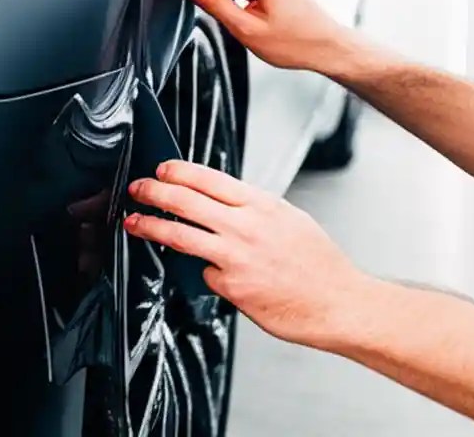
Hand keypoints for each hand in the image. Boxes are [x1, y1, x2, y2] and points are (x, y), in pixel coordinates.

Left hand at [124, 160, 375, 348]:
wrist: (339, 303)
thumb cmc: (319, 263)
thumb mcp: (289, 219)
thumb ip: (253, 209)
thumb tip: (221, 202)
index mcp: (261, 204)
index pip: (207, 178)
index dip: (177, 171)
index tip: (160, 170)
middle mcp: (245, 226)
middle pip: (185, 200)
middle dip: (153, 191)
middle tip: (137, 189)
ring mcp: (235, 257)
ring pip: (180, 234)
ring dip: (150, 225)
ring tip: (134, 221)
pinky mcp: (231, 286)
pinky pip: (203, 272)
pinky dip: (204, 271)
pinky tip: (213, 274)